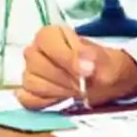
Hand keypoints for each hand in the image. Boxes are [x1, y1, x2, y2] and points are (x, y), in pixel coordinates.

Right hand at [16, 25, 136, 108]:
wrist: (106, 83)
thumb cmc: (105, 67)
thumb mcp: (108, 63)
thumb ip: (95, 60)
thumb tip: (83, 64)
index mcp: (52, 34)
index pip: (46, 41)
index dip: (64, 57)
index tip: (86, 72)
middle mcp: (36, 49)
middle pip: (36, 64)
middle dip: (63, 78)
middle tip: (83, 85)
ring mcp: (30, 71)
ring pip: (31, 82)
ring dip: (56, 91)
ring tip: (75, 91)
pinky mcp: (30, 91)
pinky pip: (28, 99)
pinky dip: (44, 102)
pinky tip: (61, 99)